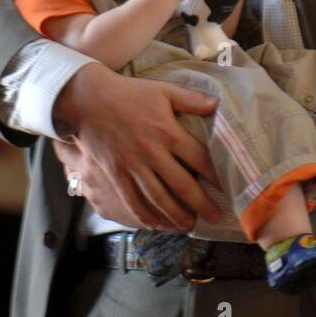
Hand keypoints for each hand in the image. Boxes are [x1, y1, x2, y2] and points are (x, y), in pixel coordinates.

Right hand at [52, 64, 223, 229]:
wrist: (88, 99)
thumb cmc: (128, 93)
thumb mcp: (163, 90)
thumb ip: (191, 99)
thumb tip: (217, 105)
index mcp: (168, 132)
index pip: (199, 159)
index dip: (216, 176)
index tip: (227, 187)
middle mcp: (153, 153)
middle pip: (183, 186)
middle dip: (202, 205)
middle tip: (215, 218)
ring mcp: (132, 166)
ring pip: (159, 198)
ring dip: (176, 215)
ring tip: (189, 226)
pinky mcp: (115, 174)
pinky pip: (132, 200)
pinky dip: (145, 215)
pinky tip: (155, 224)